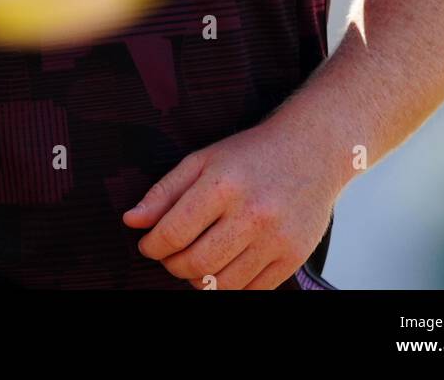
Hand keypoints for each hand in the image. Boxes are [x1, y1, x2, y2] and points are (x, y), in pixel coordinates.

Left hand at [121, 121, 339, 289]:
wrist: (311, 152)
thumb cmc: (251, 154)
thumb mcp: (203, 159)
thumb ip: (165, 191)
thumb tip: (132, 220)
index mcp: (223, 184)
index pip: (174, 232)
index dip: (153, 245)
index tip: (148, 244)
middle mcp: (252, 214)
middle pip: (196, 263)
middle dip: (172, 265)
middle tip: (169, 255)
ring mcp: (276, 239)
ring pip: (221, 284)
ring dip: (198, 280)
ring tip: (195, 262)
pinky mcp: (293, 257)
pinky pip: (251, 291)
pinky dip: (230, 286)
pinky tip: (223, 266)